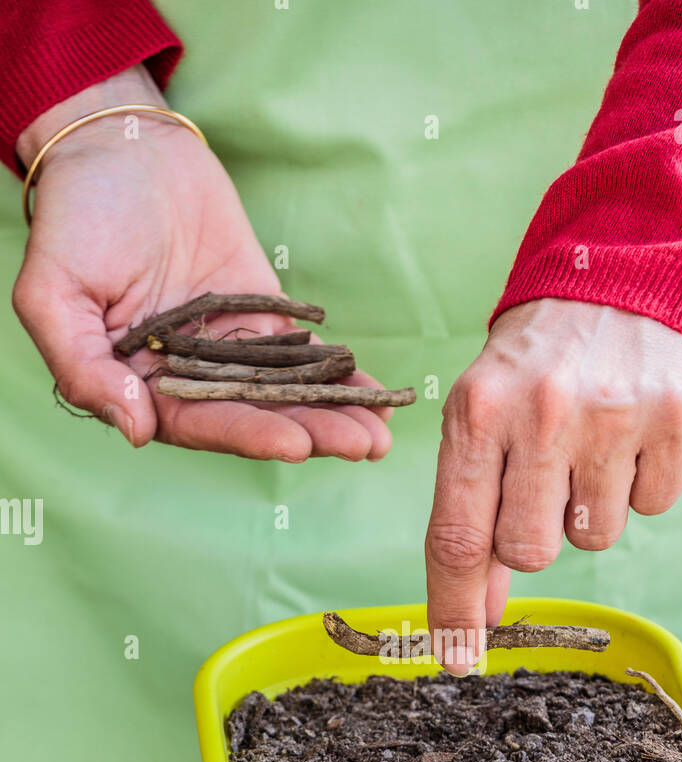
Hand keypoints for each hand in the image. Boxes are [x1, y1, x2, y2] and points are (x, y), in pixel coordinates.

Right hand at [12, 66, 391, 461]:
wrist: (119, 147)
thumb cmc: (76, 219)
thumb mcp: (54, 294)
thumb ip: (84, 368)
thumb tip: (136, 430)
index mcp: (140, 387)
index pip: (202, 421)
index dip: (250, 433)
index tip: (297, 443)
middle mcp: (190, 378)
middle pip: (257, 413)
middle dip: (312, 431)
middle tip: (361, 445)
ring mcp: (230, 348)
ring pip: (287, 391)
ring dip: (334, 412)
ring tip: (379, 432)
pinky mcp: (261, 316)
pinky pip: (303, 352)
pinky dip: (337, 373)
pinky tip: (374, 392)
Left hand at [425, 299, 681, 671]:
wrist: (624, 271)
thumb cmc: (537, 360)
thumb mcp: (484, 416)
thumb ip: (473, 509)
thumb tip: (476, 612)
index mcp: (478, 411)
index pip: (458, 537)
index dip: (454, 609)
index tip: (455, 659)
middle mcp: (543, 414)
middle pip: (530, 551)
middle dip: (533, 538)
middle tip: (542, 481)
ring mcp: (616, 416)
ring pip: (595, 536)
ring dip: (588, 507)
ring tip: (589, 442)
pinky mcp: (678, 418)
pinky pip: (652, 505)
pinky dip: (640, 483)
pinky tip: (631, 433)